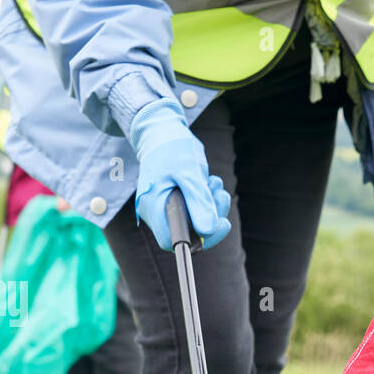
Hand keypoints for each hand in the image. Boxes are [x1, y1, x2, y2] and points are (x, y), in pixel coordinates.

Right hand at [129, 99, 230, 250]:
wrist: (161, 131)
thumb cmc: (171, 148)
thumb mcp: (188, 172)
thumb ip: (198, 201)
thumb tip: (209, 230)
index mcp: (153, 207)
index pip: (174, 241)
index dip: (199, 240)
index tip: (219, 225)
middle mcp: (157, 212)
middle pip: (189, 233)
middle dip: (211, 217)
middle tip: (220, 196)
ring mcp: (165, 208)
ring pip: (195, 221)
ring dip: (212, 205)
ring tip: (215, 183)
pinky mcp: (175, 202)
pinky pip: (195, 210)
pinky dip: (207, 199)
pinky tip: (209, 183)